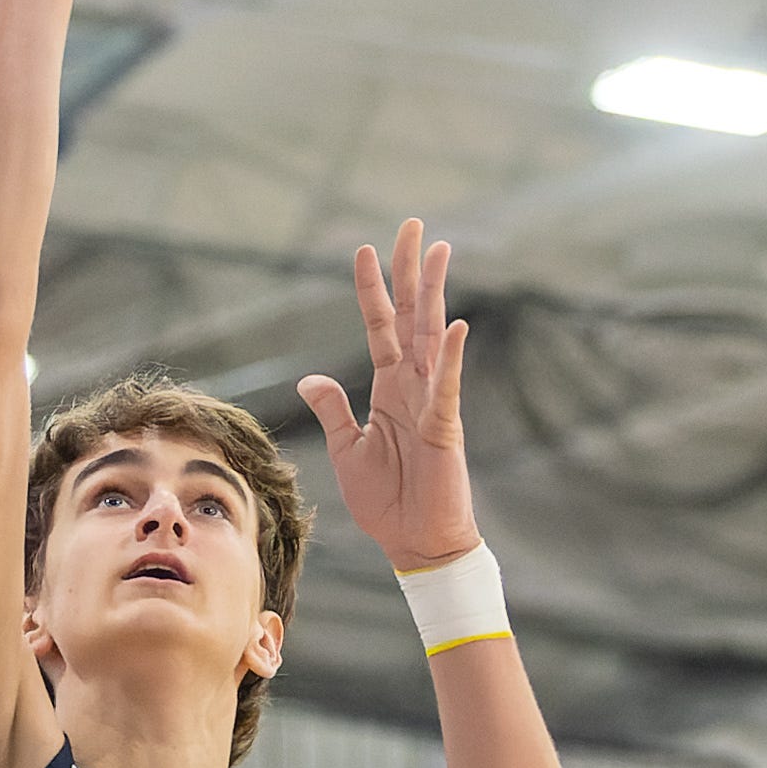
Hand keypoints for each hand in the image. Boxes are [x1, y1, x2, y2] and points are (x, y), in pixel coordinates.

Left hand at [298, 220, 480, 573]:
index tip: (366, 249)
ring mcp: (432, 402)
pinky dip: (451, 355)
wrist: (416, 542)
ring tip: (440, 251)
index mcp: (389, 389)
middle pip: (411, 316)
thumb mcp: (348, 450)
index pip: (381, 327)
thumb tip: (312, 378)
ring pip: (433, 336)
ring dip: (434, 293)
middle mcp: (413, 386)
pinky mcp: (445, 427)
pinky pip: (447, 385)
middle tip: (413, 225)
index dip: (373, 289)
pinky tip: (454, 324)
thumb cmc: (386, 501)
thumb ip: (334, 410)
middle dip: (411, 271)